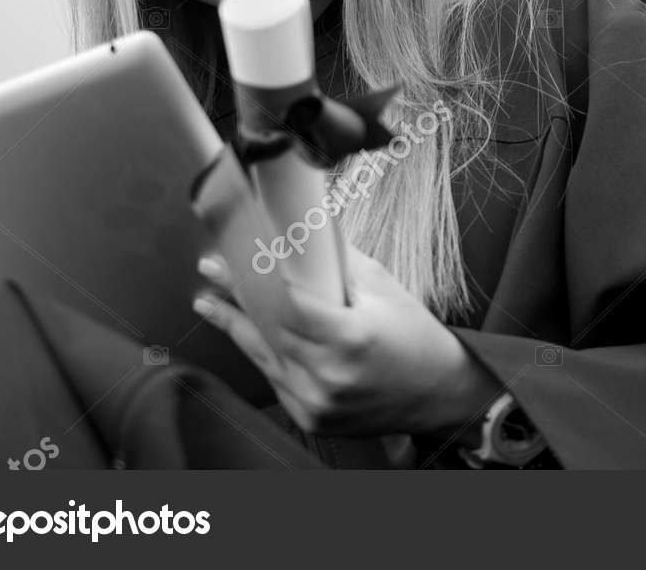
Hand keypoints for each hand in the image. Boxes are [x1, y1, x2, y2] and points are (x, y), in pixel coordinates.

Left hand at [193, 243, 499, 437]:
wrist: (436, 392)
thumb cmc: (414, 334)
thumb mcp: (383, 287)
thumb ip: (339, 261)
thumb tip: (303, 228)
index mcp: (351, 338)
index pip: (289, 303)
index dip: (260, 278)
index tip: (238, 255)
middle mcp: (329, 375)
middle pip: (268, 327)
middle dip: (238, 295)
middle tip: (213, 268)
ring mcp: (316, 401)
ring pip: (263, 356)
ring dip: (234, 325)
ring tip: (209, 300)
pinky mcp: (310, 417)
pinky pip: (276, 379)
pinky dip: (261, 354)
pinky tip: (242, 332)